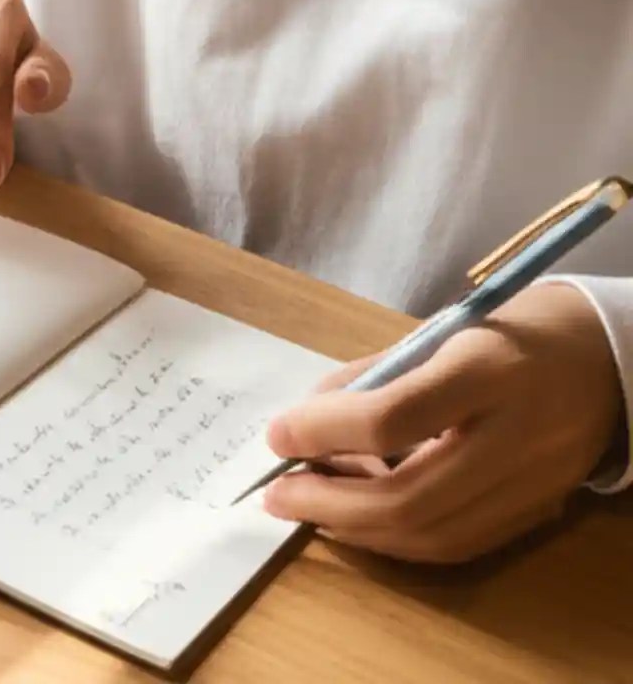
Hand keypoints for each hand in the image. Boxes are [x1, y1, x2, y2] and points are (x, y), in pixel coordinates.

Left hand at [262, 283, 623, 562]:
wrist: (609, 358)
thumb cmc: (509, 333)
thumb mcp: (439, 331)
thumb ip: (368, 378)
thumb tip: (299, 426)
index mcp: (489, 371)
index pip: (393, 416)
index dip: (322, 432)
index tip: (277, 435)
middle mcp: (516, 436)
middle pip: (409, 498)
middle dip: (327, 503)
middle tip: (277, 494)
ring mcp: (532, 485)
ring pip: (429, 535)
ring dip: (352, 529)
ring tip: (305, 507)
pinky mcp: (535, 513)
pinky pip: (453, 544)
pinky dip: (393, 538)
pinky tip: (354, 520)